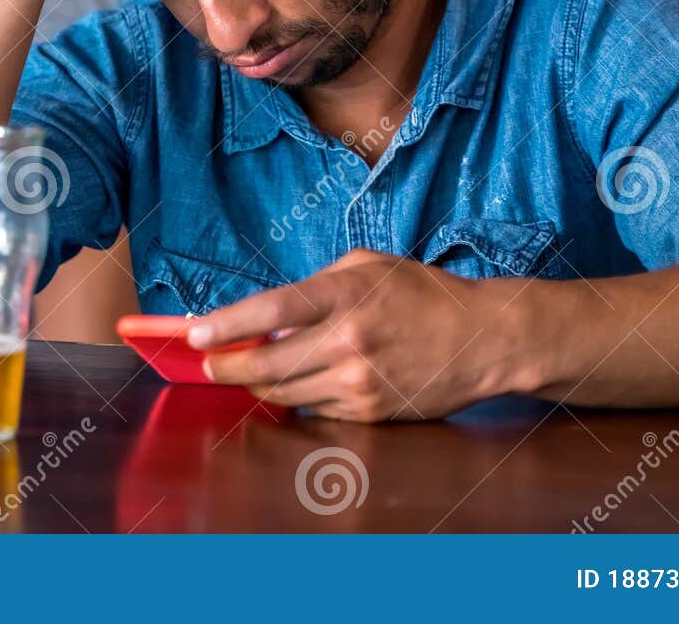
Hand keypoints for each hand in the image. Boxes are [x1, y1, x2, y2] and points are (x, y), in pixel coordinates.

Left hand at [189, 249, 532, 421]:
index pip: (271, 310)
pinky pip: (312, 408)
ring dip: (257, 382)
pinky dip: (296, 395)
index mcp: (347, 295)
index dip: (227, 325)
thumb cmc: (424, 293)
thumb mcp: (368, 266)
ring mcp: (359, 383)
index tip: (194, 335)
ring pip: (283, 392)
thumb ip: (316, 286)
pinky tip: (299, 379)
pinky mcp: (368, 412)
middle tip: (209, 363)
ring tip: (246, 368)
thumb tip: (270, 316)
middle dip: (227, 367)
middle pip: (265, 363)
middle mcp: (350, 342)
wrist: (484, 340)